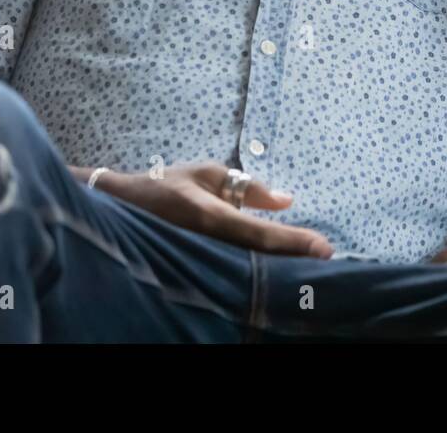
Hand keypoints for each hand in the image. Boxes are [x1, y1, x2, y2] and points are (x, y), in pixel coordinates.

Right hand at [84, 162, 334, 257]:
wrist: (117, 206)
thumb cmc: (166, 184)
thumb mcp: (207, 174)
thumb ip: (248, 187)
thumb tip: (286, 200)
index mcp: (211, 216)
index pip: (260, 233)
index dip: (293, 242)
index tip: (324, 248)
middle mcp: (206, 244)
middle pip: (258, 260)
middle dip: (294, 263)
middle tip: (329, 266)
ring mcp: (199, 260)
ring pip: (247, 270)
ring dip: (279, 269)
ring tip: (313, 271)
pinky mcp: (195, 268)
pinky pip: (232, 271)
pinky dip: (258, 271)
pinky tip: (278, 272)